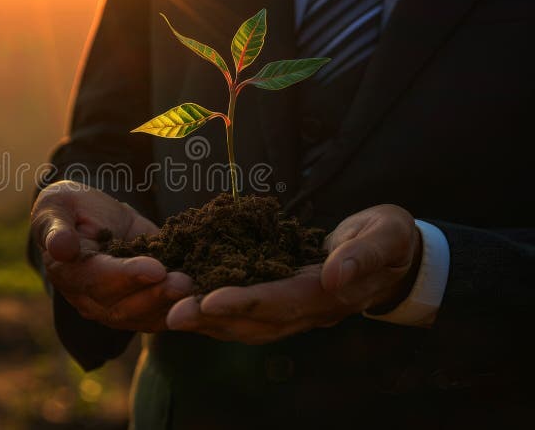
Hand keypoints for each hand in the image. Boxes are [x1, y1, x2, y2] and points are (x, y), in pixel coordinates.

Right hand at [31, 180, 192, 331]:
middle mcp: (91, 299)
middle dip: (156, 296)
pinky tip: (204, 296)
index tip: (155, 268)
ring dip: (171, 306)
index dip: (126, 276)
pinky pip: (161, 315)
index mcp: (68, 274)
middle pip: (123, 307)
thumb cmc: (68, 209)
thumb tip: (61, 248)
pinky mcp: (141, 304)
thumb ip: (55, 229)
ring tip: (196, 288)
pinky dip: (182, 309)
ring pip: (144, 317)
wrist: (86, 218)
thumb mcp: (56, 208)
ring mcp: (116, 307)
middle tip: (184, 282)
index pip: (97, 280)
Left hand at [165, 204, 422, 343]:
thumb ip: (363, 255)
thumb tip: (336, 274)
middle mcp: (309, 310)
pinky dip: (216, 311)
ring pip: (246, 324)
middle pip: (256, 322)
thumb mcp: (386, 237)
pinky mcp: (283, 300)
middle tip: (172, 313)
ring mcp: (295, 310)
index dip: (247, 302)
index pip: (284, 302)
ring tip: (169, 312)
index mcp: (331, 295)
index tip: (210, 301)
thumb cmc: (389, 238)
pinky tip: (188, 301)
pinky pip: (246, 312)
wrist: (393, 254)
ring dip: (208, 322)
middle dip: (213, 320)